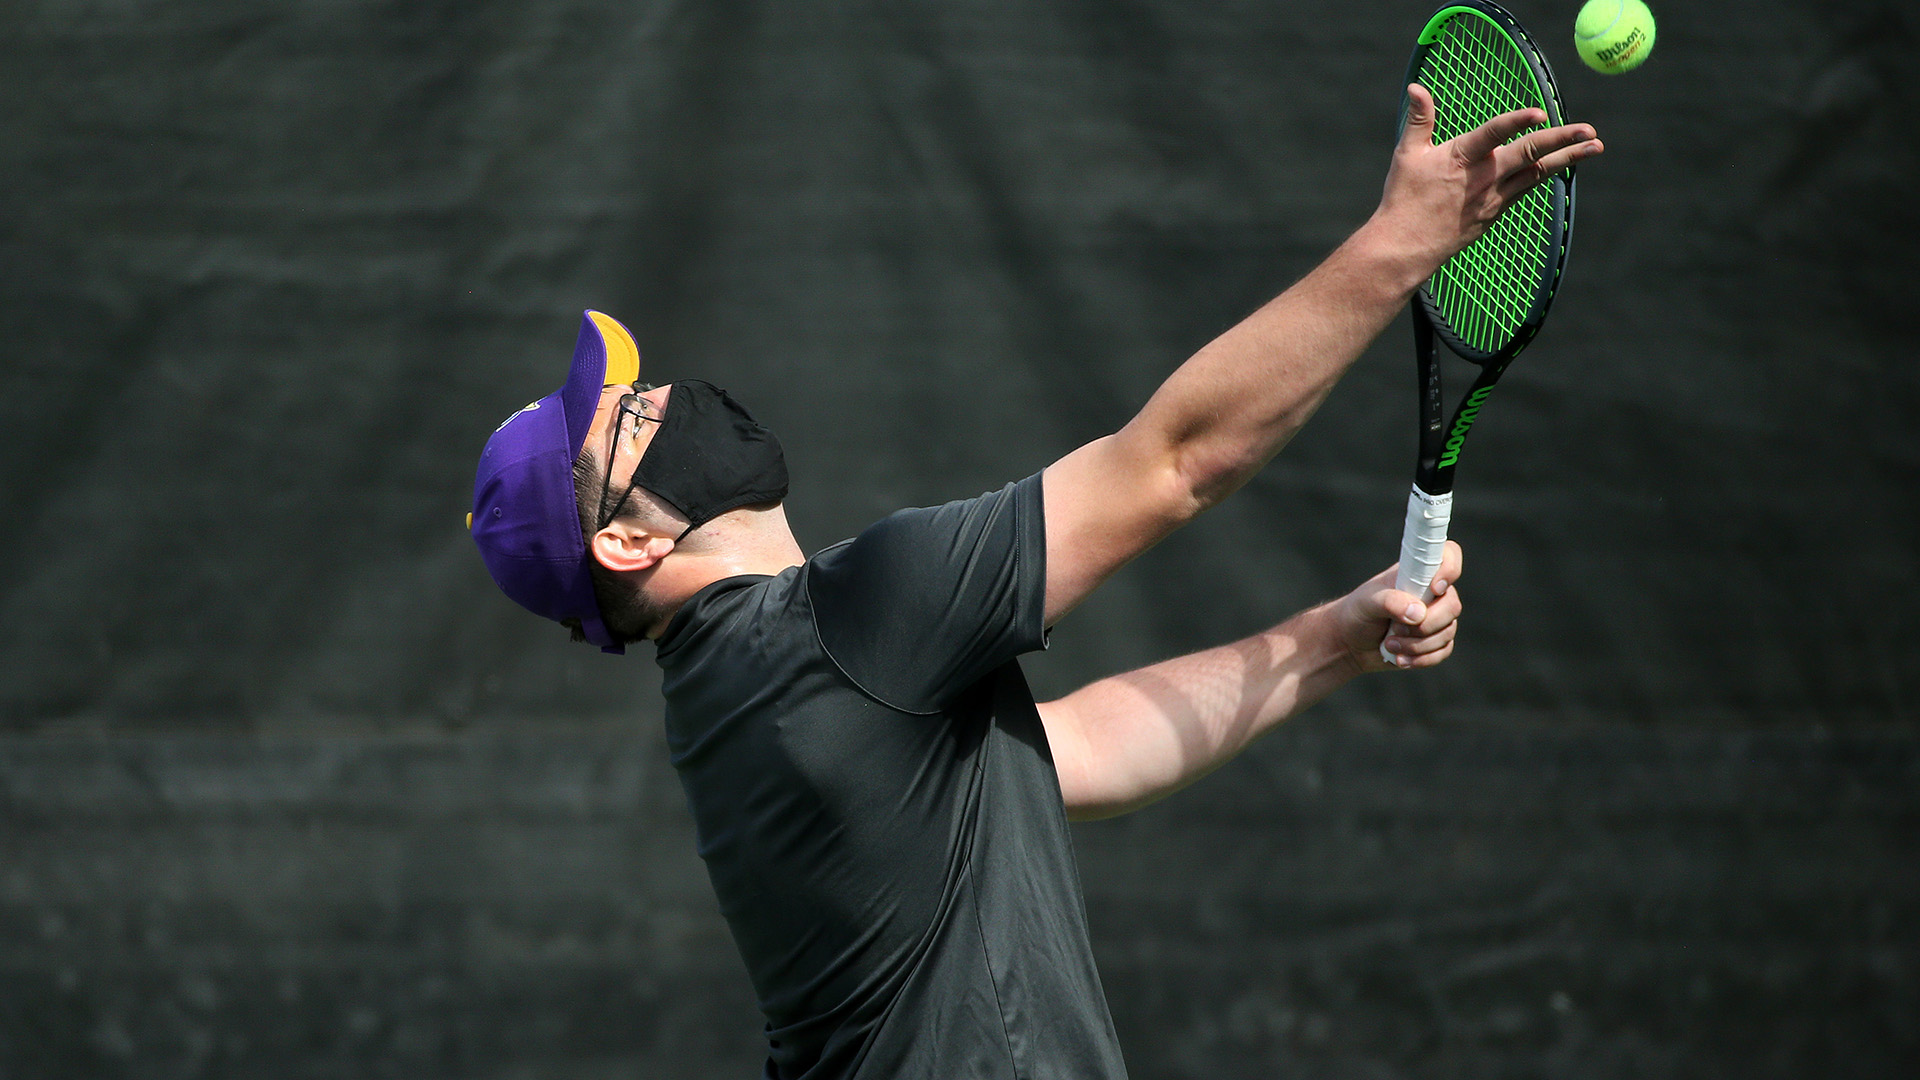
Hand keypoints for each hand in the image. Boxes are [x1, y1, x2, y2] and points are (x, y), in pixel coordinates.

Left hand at [1331, 540, 1463, 673]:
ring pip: (1447, 632)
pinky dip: (1421, 658)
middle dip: (1425, 624)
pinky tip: (1400, 659)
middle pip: (1452, 605)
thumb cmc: (1357, 612)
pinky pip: (1442, 651)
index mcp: (1417, 573)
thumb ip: (1390, 602)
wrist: (1350, 642)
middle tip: (1395, 629)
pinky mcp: (1435, 642)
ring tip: (1390, 644)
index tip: (1434, 588)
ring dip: (1417, 644)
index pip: (1449, 556)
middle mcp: (1432, 593)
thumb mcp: (1367, 602)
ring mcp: (1436, 618)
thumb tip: (1418, 613)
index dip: (1449, 570)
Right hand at [1370, 84, 1601, 270]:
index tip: (1540, 113)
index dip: (1516, 122)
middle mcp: (1482, 177)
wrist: (1406, 247)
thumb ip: (1419, 119)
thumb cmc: (1403, 198)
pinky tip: (1562, 164)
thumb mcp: (1407, 154)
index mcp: (1460, 157)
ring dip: (1568, 158)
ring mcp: (1492, 197)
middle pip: (1528, 154)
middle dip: (1561, 140)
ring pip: (1537, 173)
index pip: (1493, 134)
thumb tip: (1416, 87)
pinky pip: (1527, 187)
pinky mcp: (1495, 211)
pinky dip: (1546, 173)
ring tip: (1594, 146)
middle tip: (1589, 131)